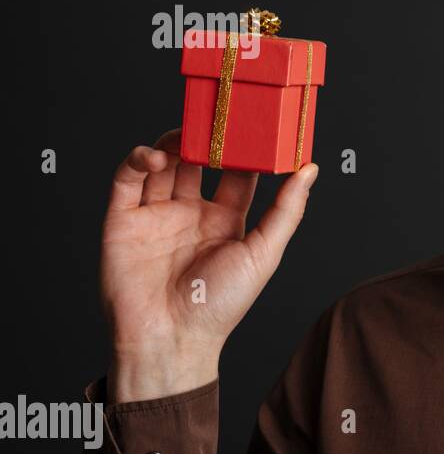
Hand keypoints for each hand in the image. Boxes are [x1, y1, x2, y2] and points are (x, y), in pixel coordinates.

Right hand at [100, 128, 317, 402]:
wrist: (171, 338)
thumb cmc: (222, 305)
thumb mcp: (264, 253)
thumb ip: (287, 210)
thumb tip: (311, 168)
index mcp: (226, 221)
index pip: (236, 173)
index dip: (244, 149)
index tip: (255, 123)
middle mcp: (191, 214)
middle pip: (197, 162)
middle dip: (205, 138)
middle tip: (216, 115)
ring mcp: (156, 216)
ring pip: (162, 164)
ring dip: (172, 143)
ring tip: (185, 133)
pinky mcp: (123, 220)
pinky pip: (127, 180)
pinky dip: (138, 160)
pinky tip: (155, 155)